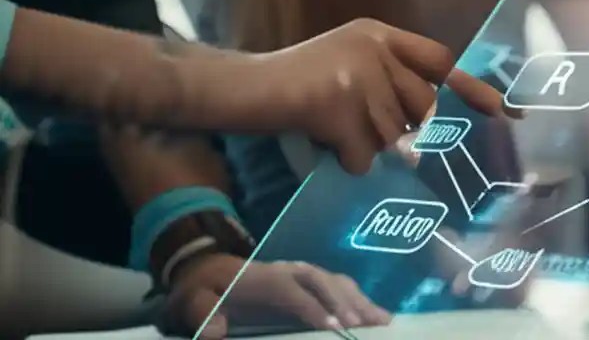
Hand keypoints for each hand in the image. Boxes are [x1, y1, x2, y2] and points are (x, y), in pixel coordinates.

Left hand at [157, 254, 391, 338]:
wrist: (208, 273)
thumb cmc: (203, 291)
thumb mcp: (191, 302)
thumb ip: (200, 314)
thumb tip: (215, 332)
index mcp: (263, 277)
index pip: (293, 291)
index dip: (315, 308)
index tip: (334, 328)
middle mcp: (289, 271)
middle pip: (323, 281)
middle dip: (346, 303)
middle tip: (363, 326)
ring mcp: (303, 275)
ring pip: (337, 282)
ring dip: (361, 300)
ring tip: (382, 322)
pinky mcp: (311, 284)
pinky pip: (340, 288)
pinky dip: (360, 300)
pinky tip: (378, 317)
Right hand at [201, 19, 510, 174]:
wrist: (237, 88)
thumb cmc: (293, 87)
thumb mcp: (348, 66)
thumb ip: (390, 85)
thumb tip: (430, 132)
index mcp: (379, 35)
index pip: (440, 61)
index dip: (475, 89)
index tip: (508, 113)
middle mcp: (374, 48)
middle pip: (420, 109)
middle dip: (399, 131)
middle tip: (355, 124)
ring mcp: (356, 73)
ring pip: (392, 136)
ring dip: (364, 146)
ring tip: (329, 128)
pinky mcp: (337, 103)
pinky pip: (365, 154)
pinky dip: (346, 160)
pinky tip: (321, 141)